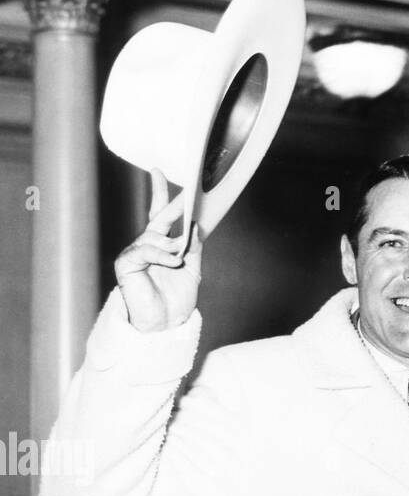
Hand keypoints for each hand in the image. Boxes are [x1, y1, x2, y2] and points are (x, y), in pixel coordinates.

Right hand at [114, 167, 202, 332]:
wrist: (165, 324)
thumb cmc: (176, 300)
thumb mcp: (192, 270)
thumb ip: (193, 247)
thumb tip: (195, 225)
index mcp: (160, 245)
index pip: (159, 213)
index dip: (159, 193)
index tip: (158, 171)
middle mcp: (146, 245)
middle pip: (158, 218)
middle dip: (172, 207)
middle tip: (185, 197)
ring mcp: (134, 253)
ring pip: (154, 236)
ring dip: (171, 243)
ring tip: (180, 255)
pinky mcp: (126, 263)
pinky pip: (145, 250)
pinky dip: (161, 255)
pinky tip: (173, 261)